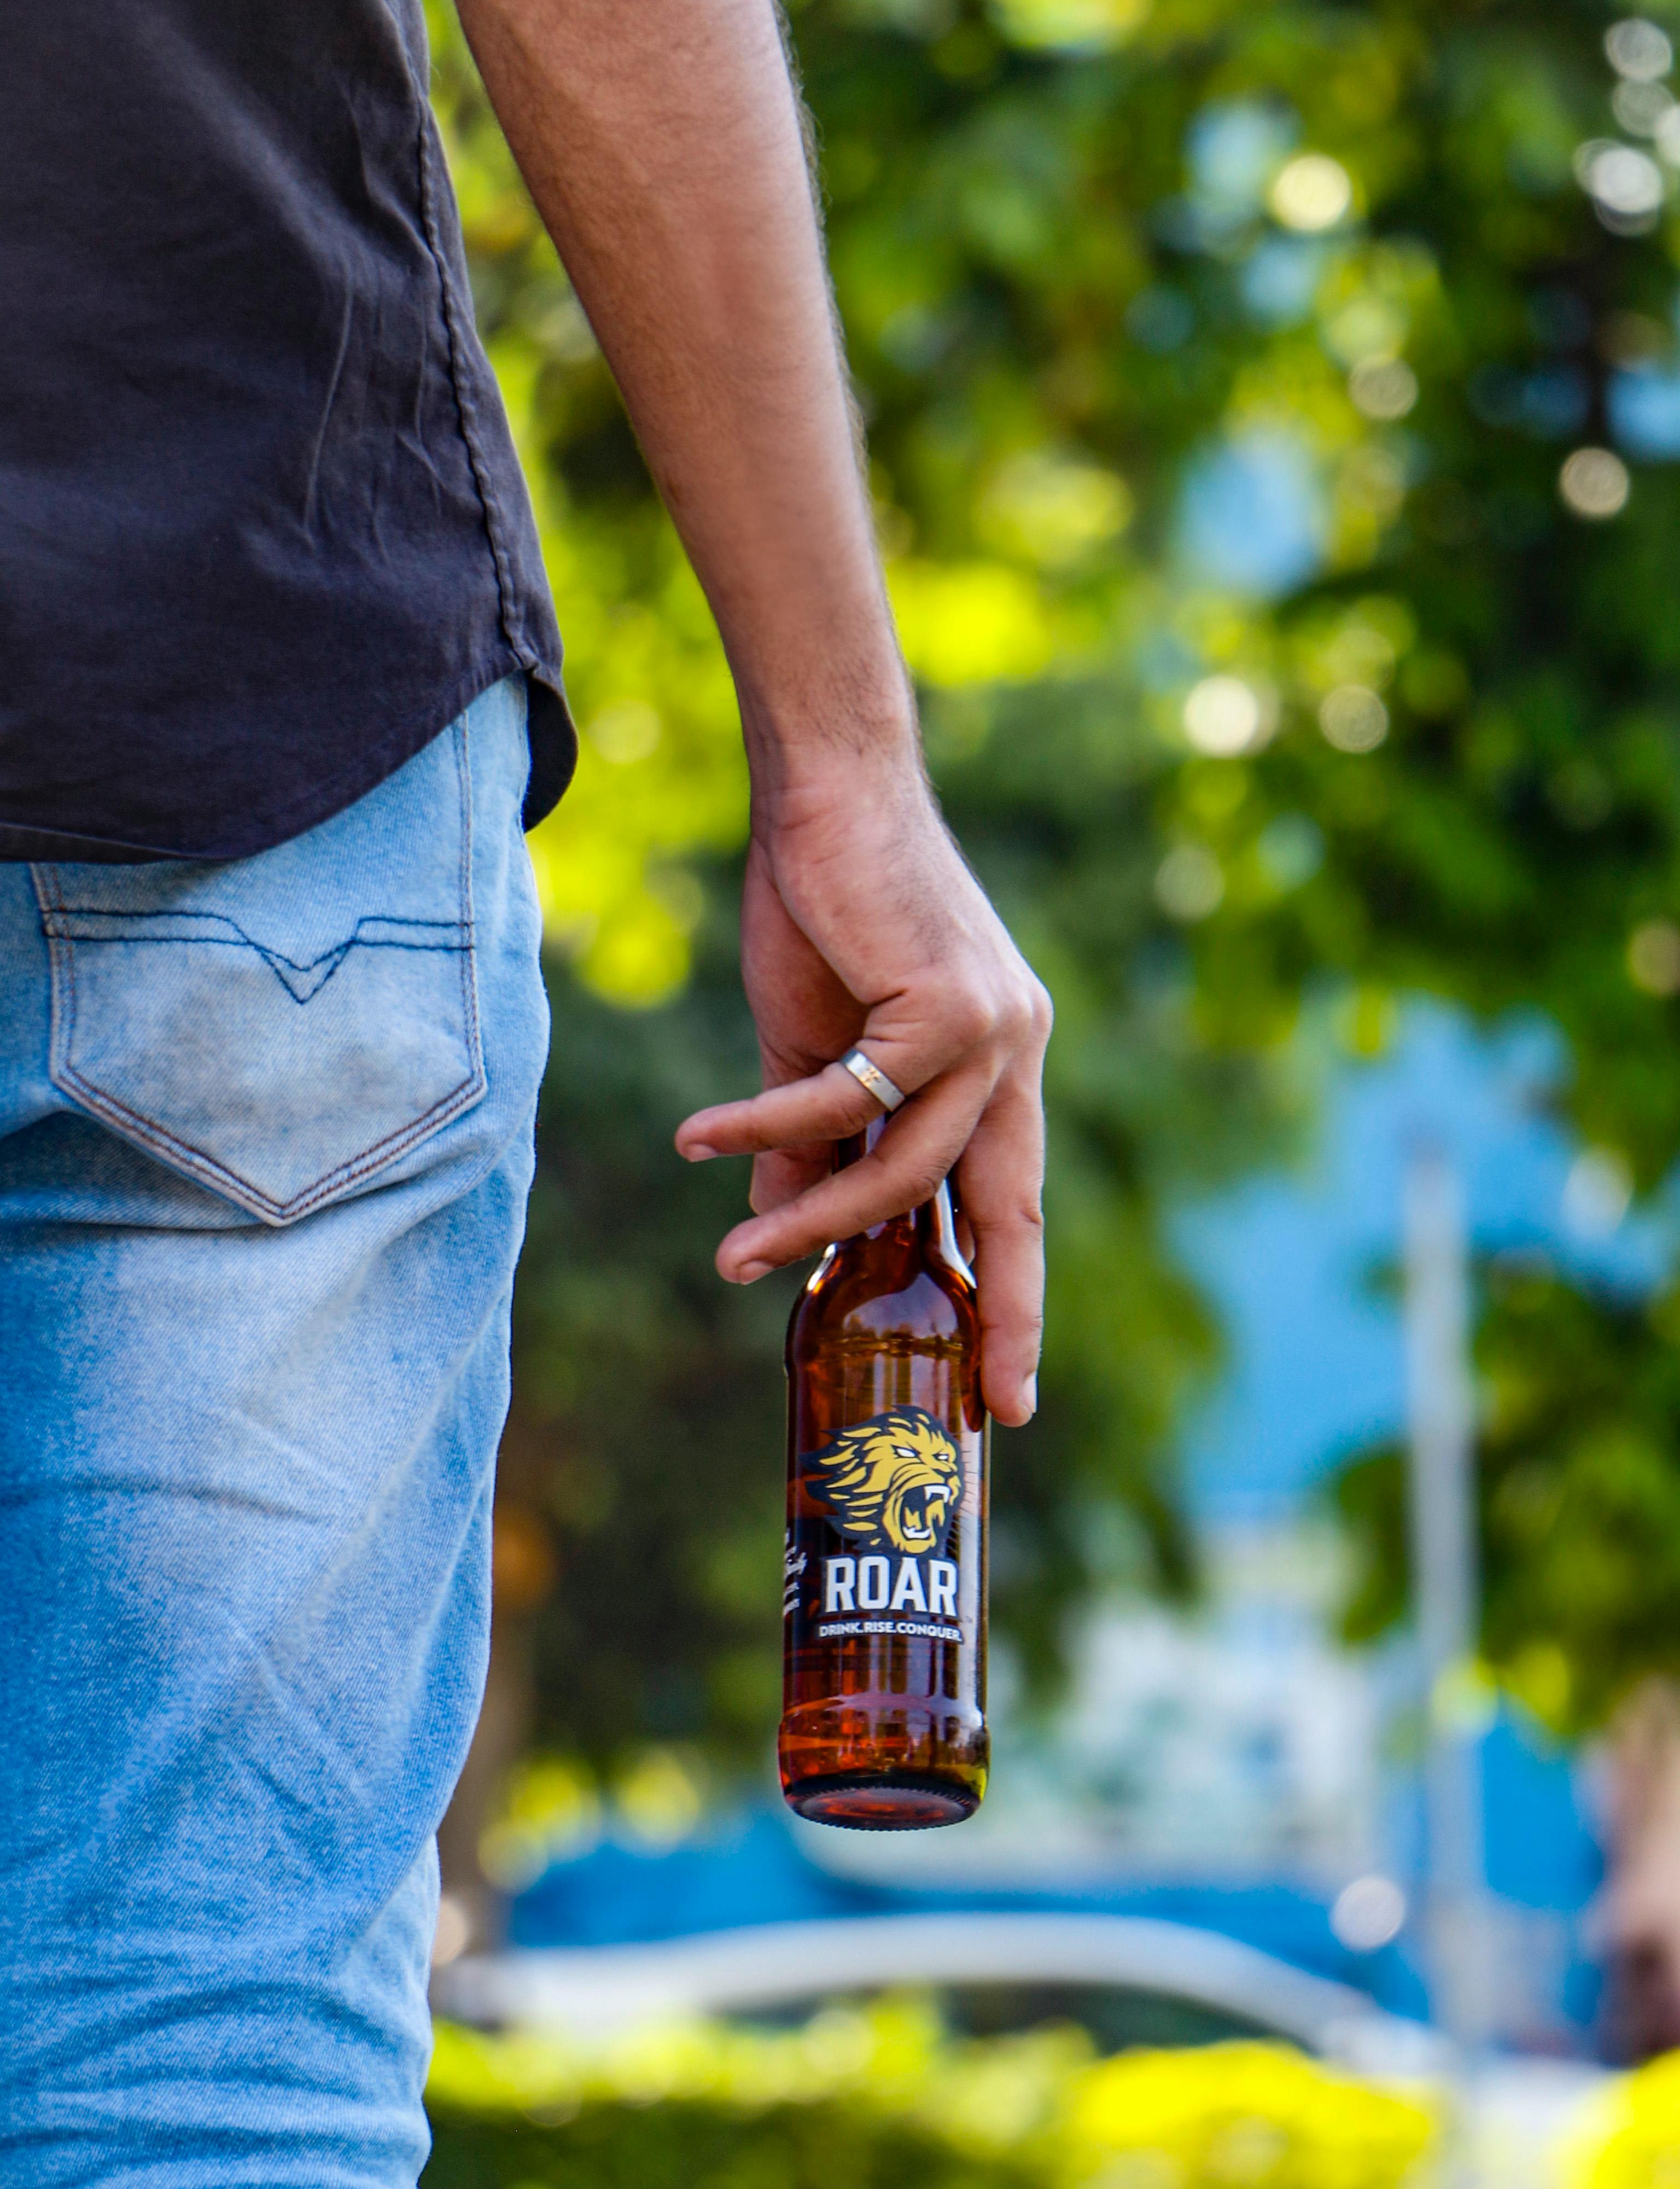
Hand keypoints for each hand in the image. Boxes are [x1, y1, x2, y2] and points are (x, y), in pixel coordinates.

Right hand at [675, 759, 1049, 1425]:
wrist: (826, 788)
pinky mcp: (946, 1004)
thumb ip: (811, 1138)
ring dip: (811, 1223)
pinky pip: (845, 1103)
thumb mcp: (814, 1045)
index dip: (1012, 1295)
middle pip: (1010, 1211)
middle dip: (998, 1312)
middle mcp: (1017, 1050)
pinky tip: (700, 1143)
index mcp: (1002, 1064)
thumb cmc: (822, 906)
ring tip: (734, 1257)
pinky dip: (767, 1130)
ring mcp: (994, 1029)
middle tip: (981, 1400)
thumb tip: (783, 1225)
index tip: (1010, 1387)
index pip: (1015, 1203)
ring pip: (903, 1169)